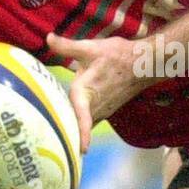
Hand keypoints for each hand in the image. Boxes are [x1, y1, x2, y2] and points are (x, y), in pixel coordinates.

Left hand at [46, 32, 140, 151]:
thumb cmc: (117, 56)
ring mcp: (102, 111)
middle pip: (76, 124)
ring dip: (72, 130)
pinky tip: (70, 122)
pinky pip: (90, 121)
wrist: (142, 63)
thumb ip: (67, 46)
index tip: (83, 150)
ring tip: (53, 140)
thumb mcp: (90, 47)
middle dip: (64, 134)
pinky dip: (81, 124)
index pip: (83, 117)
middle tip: (45, 146)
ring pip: (84, 124)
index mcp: (86, 93)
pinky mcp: (106, 111)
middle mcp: (95, 106)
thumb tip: (48, 38)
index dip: (83, 133)